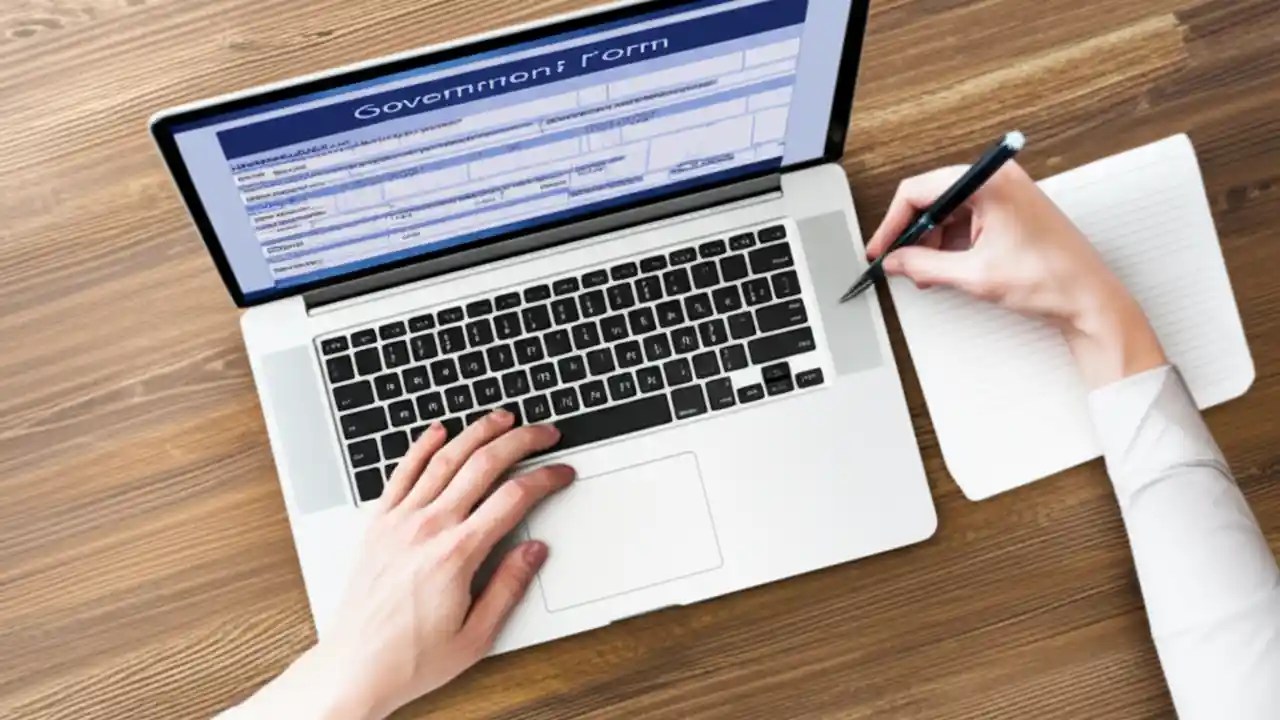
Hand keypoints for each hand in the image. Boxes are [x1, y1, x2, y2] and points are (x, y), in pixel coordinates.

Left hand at [234, 410, 572, 719]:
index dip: (545, 478)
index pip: (513, 498)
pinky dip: (422, 447)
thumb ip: (509, 587)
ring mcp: (399, 522)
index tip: (562, 472)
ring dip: (477, 432)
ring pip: (444, 459)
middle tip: (544, 432)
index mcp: (457, 554)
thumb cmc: (411, 658)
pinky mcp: (378, 524)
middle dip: (521, 441)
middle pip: (483, 465)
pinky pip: (402, 473)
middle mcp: (428, 529)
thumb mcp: (476, 635)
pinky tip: (437, 432)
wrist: (355, 667)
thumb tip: (534, 550)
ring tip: (501, 419)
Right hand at [867, 162, 1166, 386]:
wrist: (1089, 297)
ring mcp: (1005, 194)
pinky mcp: (1010, 210)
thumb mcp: (974, 275)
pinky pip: (966, 219)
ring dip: (931, 241)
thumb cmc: (1049, 279)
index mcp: (990, 183)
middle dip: (912, 233)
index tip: (881, 248)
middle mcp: (998, 180)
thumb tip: (895, 261)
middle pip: (932, 197)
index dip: (893, 223)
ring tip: (925, 272)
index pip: (919, 190)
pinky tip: (945, 267)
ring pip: (947, 210)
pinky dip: (950, 242)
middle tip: (897, 261)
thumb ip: (924, 265)